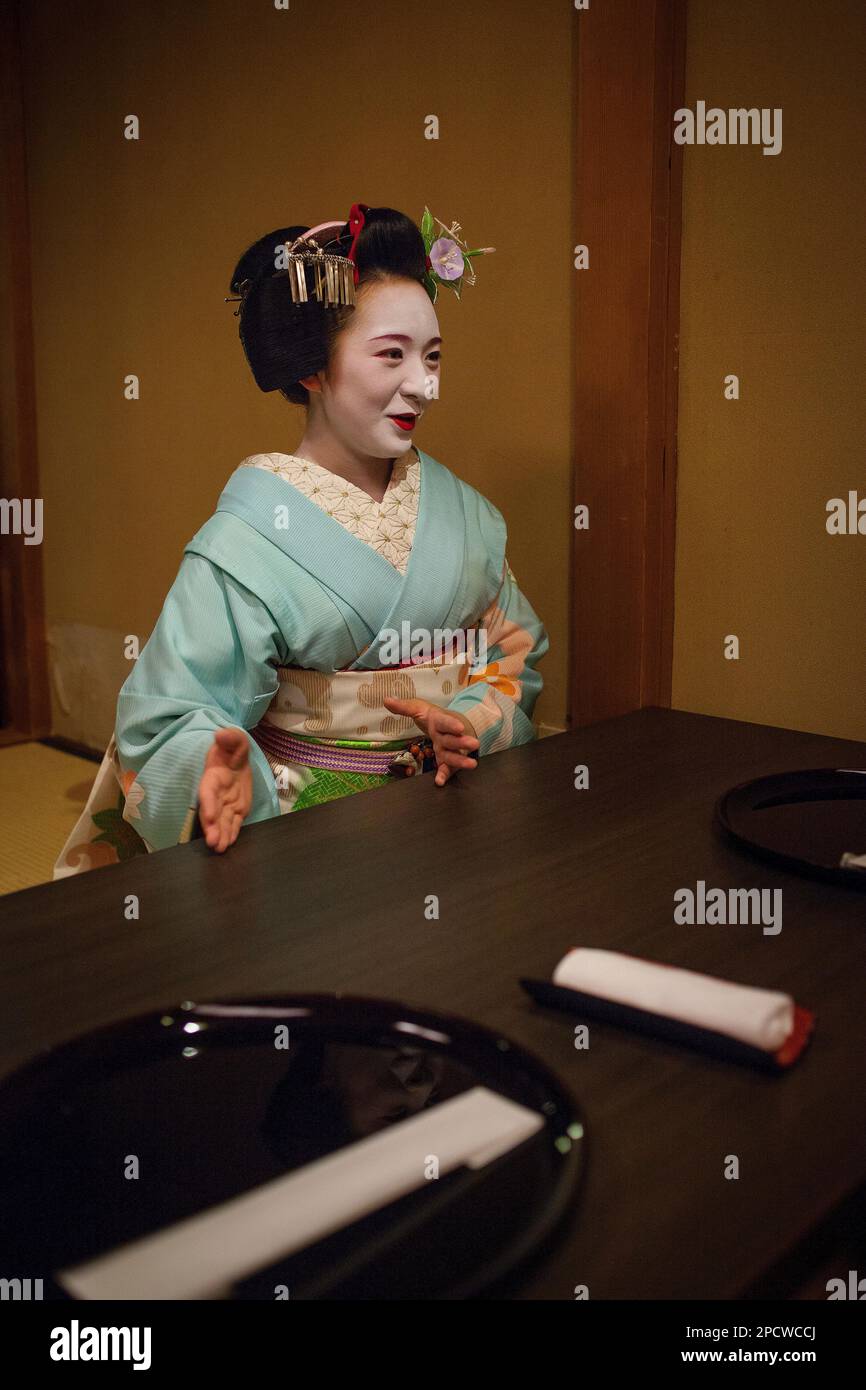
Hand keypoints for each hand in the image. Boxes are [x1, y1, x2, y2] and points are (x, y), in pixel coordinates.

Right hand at [197, 727, 252, 851]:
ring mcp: (226, 804)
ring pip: (222, 822)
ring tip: (220, 849)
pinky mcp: (237, 810)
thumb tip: (221, 734)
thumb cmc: (232, 749)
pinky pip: (234, 823)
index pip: (208, 792)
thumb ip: (230, 738)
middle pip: (213, 812)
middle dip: (212, 827)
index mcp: (213, 777)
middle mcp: (217, 794)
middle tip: (213, 843)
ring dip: (221, 835)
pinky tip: (229, 844)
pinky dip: (231, 834)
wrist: (236, 759)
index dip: (208, 804)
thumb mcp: (234, 739)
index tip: (209, 816)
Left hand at [382, 697, 479, 786]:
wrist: (451, 725)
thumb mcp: (419, 708)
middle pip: (455, 740)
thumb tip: (386, 700)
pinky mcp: (447, 761)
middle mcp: (447, 736)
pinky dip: (445, 774)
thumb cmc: (433, 717)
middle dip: (463, 742)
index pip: (447, 722)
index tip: (460, 727)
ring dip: (462, 760)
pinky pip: (448, 768)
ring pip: (455, 755)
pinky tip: (440, 781)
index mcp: (441, 721)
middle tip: (474, 743)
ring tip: (472, 764)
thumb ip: (404, 707)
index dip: (452, 725)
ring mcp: (449, 750)